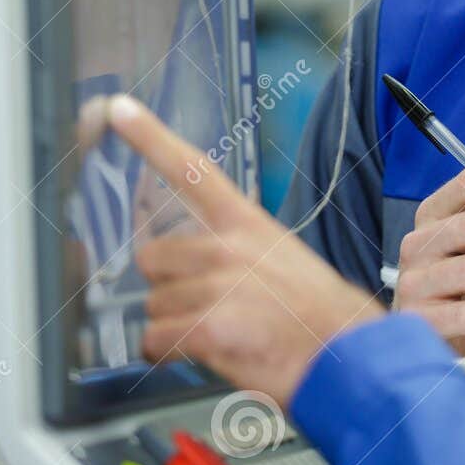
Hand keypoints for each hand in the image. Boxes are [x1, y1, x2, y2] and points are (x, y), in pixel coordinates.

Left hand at [108, 95, 387, 406]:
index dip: (150, 137)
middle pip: (153, 258)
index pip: (193, 170)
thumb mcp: (282, 259)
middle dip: (168, 286)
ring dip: (175, 324)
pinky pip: (156, 338)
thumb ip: (235, 249)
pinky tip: (209, 352)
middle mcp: (229, 246)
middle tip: (209, 305)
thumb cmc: (317, 315)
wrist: (345, 355)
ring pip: (153, 304)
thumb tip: (190, 262)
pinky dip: (172, 353)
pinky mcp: (209, 324)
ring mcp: (219, 283)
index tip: (118, 108)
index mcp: (248, 224)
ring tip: (222, 332)